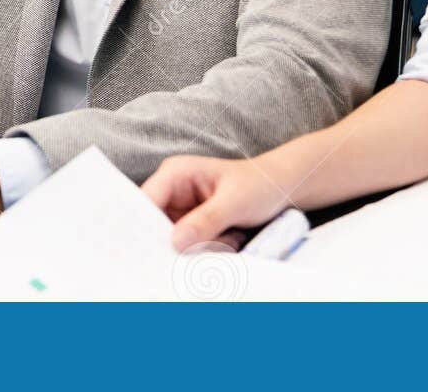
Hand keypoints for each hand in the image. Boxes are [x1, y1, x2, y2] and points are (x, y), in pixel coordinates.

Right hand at [142, 155, 294, 251]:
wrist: (282, 191)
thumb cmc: (259, 185)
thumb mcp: (235, 201)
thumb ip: (206, 220)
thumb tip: (175, 242)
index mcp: (174, 174)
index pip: (146, 202)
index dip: (144, 227)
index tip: (154, 251)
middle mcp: (172, 193)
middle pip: (156, 227)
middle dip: (179, 243)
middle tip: (208, 245)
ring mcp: (182, 214)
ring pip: (175, 244)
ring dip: (201, 249)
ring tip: (231, 236)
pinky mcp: (194, 230)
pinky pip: (191, 250)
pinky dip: (209, 252)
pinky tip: (232, 240)